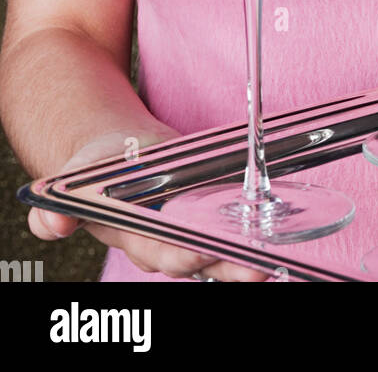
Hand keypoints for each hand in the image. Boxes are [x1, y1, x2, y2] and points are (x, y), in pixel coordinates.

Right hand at [27, 129, 268, 282]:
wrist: (116, 152)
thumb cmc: (96, 170)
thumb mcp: (75, 179)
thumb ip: (60, 206)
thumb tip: (51, 222)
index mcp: (135, 236)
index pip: (162, 252)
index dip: (182, 254)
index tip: (201, 249)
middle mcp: (168, 240)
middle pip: (202, 261)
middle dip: (229, 267)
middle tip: (259, 268)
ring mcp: (192, 228)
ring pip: (224, 251)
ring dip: (249, 258)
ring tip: (275, 260)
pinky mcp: (211, 210)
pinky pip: (235, 225)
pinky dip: (257, 229)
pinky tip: (283, 228)